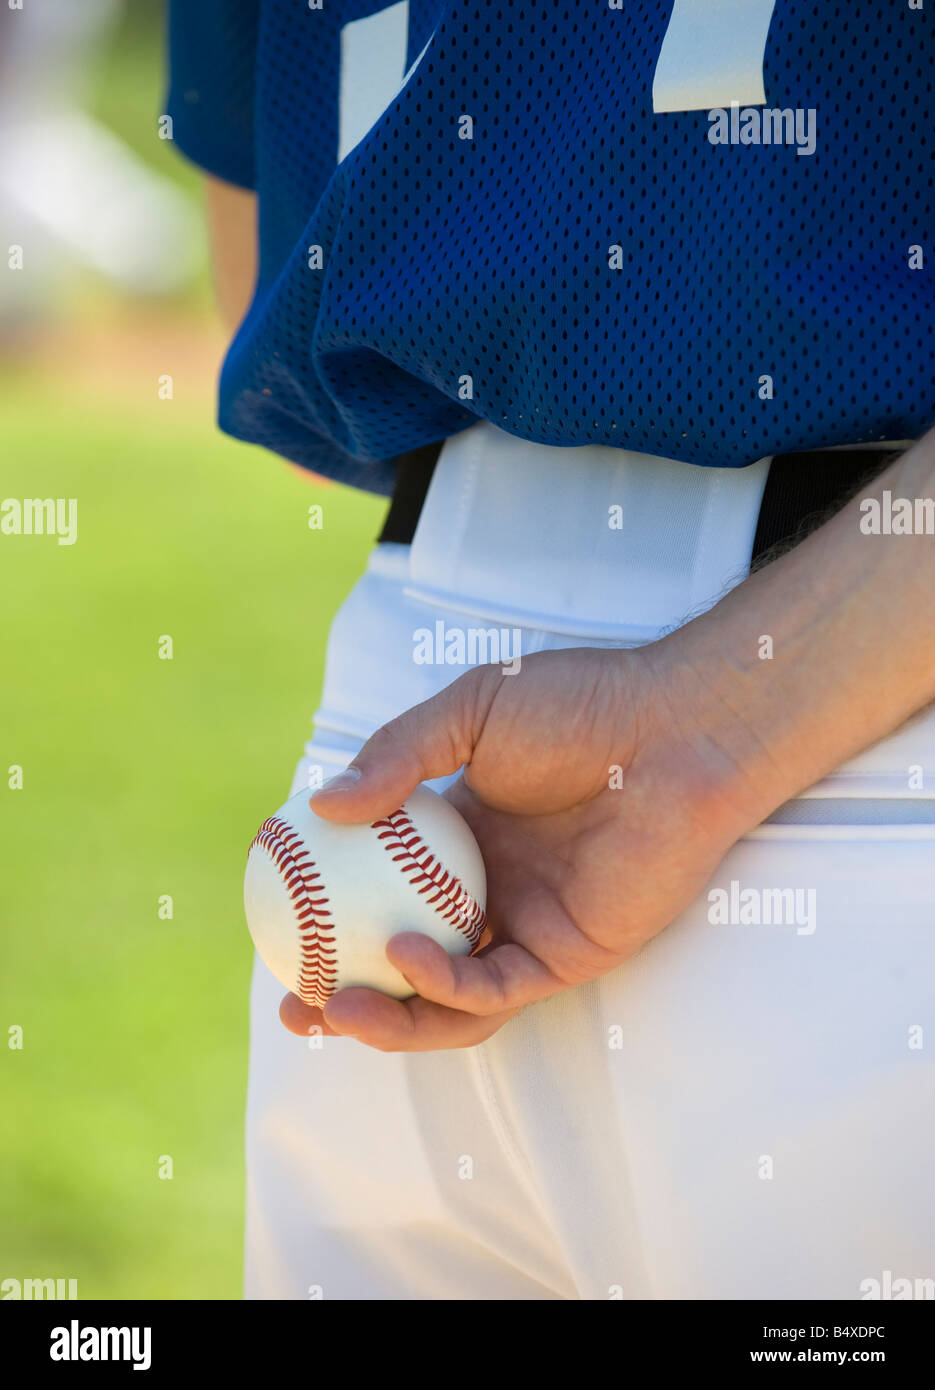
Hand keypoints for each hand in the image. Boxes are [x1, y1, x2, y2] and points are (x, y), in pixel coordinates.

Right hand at [279, 643, 761, 1050]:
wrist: (674, 729)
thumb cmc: (582, 707)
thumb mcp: (471, 711)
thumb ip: (398, 756)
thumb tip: (321, 805)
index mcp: (459, 838)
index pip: (381, 894)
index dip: (327, 919)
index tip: (271, 924)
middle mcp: (489, 891)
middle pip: (404, 966)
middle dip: (345, 999)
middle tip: (294, 1003)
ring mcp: (527, 926)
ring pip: (447, 1000)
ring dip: (389, 1019)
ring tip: (331, 1009)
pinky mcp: (568, 954)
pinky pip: (496, 988)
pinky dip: (449, 985)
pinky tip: (409, 957)